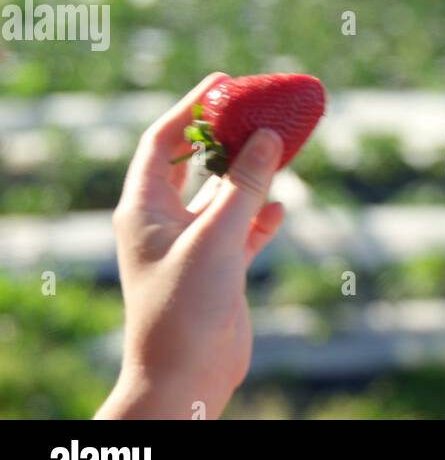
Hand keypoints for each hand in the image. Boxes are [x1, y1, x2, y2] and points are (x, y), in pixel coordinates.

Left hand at [95, 72, 284, 418]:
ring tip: (281, 148)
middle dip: (226, 137)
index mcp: (144, 208)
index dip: (190, 108)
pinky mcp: (219, 268)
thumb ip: (244, 187)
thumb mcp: (216, 239)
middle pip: (195, 162)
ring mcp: (193, 245)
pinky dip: (263, 216)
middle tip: (258, 108)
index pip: (162, 141)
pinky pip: (243, 229)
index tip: (223, 83)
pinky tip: (284, 208)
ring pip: (224, 194)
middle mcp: (165, 222)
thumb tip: (267, 138)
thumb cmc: (184, 309)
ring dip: (251, 174)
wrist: (187, 376)